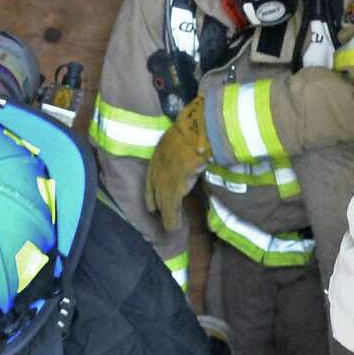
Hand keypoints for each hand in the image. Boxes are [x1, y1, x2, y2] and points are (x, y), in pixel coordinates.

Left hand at [145, 97, 211, 230]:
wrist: (201, 128)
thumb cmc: (198, 127)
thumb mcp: (186, 135)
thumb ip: (187, 145)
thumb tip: (198, 150)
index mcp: (161, 152)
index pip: (152, 176)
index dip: (153, 190)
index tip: (152, 201)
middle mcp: (158, 166)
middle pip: (155, 190)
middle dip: (158, 203)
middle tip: (159, 214)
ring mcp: (165, 177)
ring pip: (163, 201)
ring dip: (166, 215)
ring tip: (169, 226)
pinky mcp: (174, 188)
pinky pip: (171, 207)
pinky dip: (172, 219)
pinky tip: (172, 228)